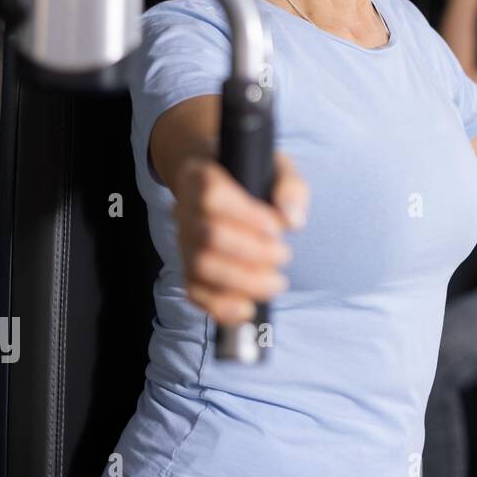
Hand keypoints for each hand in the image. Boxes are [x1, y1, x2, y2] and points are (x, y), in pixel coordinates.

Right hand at [172, 151, 308, 324]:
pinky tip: (248, 308)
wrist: (220, 181)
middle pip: (208, 238)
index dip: (248, 217)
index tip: (278, 228)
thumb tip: (293, 220)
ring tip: (276, 283)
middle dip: (253, 254)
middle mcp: (184, 210)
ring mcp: (183, 241)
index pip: (212, 197)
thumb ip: (290, 188)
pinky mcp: (188, 266)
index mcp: (201, 176)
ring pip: (200, 267)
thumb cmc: (252, 174)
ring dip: (243, 281)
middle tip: (284, 256)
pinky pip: (194, 291)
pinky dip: (220, 306)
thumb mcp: (277, 167)